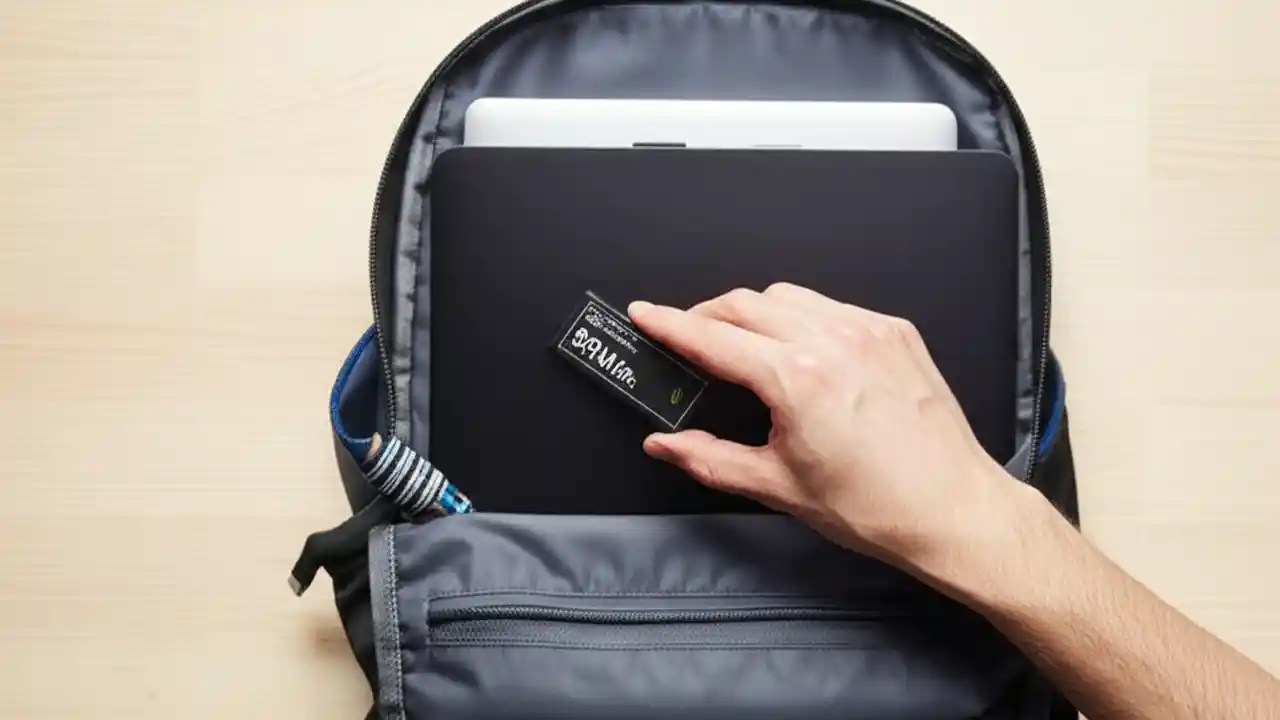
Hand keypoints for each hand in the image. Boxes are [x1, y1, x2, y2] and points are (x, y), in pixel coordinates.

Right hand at [628, 283, 1029, 587]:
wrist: (955, 510)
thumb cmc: (875, 507)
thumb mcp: (779, 487)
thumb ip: (710, 459)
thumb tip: (664, 444)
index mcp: (798, 379)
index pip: (714, 338)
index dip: (670, 324)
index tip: (644, 314)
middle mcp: (833, 341)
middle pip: (746, 304)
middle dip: (708, 316)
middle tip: (689, 339)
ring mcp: (869, 331)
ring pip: (789, 296)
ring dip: (755, 312)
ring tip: (744, 346)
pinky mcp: (895, 333)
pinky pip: (832, 307)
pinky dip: (803, 319)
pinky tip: (801, 350)